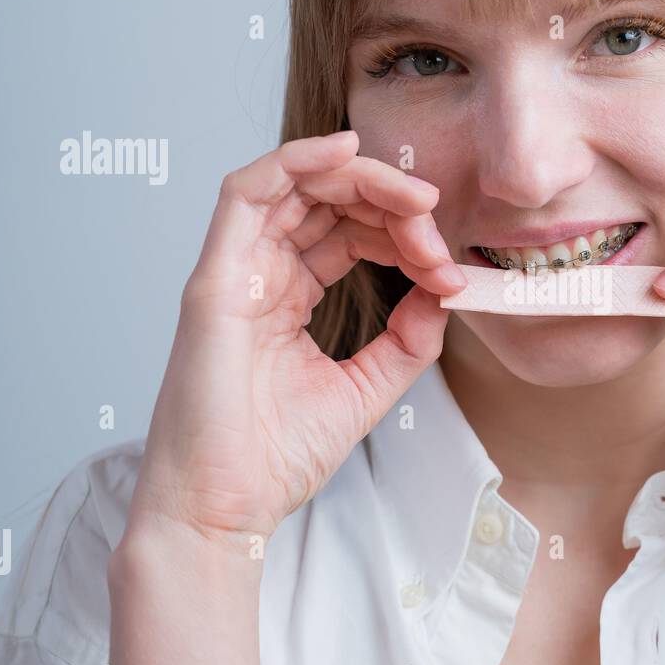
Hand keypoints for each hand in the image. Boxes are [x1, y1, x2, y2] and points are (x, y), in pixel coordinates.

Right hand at [127, 130, 466, 547]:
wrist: (226, 512)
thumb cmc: (276, 459)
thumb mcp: (367, 388)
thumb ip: (407, 339)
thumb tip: (443, 291)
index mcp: (286, 297)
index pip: (347, 232)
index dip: (403, 234)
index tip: (449, 270)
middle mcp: (258, 275)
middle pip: (327, 200)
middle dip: (392, 205)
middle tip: (438, 231)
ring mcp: (233, 273)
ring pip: (294, 185)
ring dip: (360, 178)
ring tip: (415, 198)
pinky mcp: (214, 282)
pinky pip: (245, 193)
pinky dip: (294, 160)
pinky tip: (346, 152)